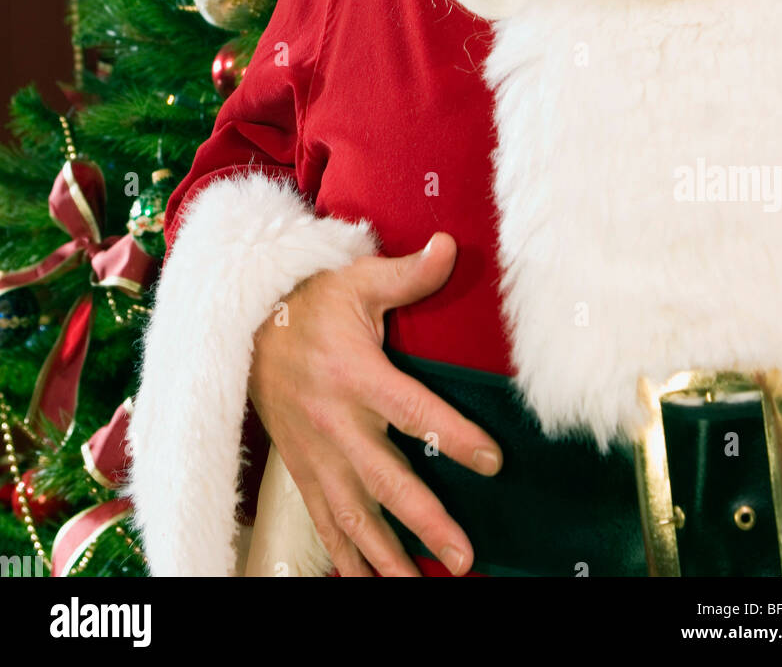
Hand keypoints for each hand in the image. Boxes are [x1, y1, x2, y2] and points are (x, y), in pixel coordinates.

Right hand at [248, 231, 502, 577]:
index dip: (454, 436)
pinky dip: (343, 557)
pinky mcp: (300, 468)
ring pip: (352, 514)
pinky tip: (366, 582)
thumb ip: (407, 274)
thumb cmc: (310, 301)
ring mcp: (314, 452)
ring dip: (386, 555)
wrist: (240, 326)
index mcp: (356, 374)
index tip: (493, 461)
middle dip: (425, 521)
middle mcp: (336, 421)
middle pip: (385, 480)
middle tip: (464, 556)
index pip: (414, 411)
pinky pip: (322, 521)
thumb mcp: (356, 280)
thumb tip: (451, 245)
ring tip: (418, 585)